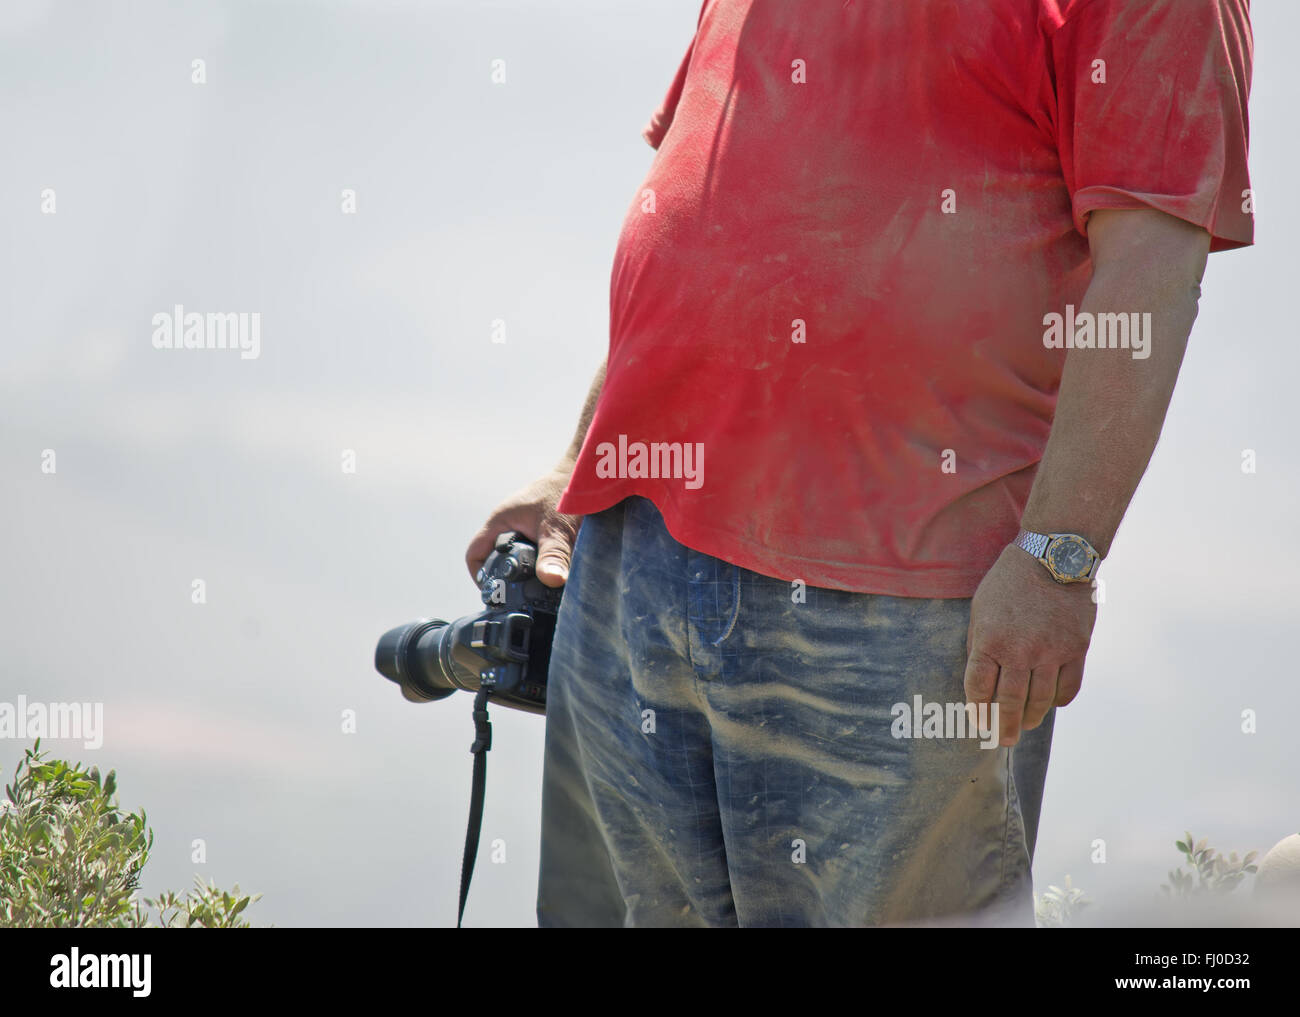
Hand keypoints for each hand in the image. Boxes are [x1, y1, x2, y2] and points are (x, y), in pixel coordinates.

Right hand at [465, 466, 579, 587]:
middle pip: (496, 560)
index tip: (496, 593)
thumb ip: (554, 554)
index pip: (475, 554)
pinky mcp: (541, 533)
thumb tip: (552, 579)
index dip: (480, 577)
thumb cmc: (566, 492)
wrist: (587, 476)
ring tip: (542, 589)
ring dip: (529, 574)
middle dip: (508, 579)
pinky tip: (555, 576)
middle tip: (523, 596)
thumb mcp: (558, 528)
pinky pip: (535, 554)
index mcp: (501, 522)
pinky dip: (542, 566)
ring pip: (518, 559)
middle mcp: (509, 526)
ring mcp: (524, 529)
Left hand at [963, 544, 1096, 745]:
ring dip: (1031, 718)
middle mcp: (1020, 651)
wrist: (1054, 557)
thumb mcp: (980, 609)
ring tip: (1025, 726)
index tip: (979, 724)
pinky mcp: (1077, 649)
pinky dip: (1058, 700)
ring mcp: (1051, 652)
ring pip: (1040, 700)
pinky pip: (1068, 688)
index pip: (979, 689)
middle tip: (1003, 741)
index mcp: (989, 640)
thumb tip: (981, 678)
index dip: (978, 711)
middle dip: (1004, 727)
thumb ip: (979, 644)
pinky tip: (1050, 703)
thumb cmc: (1009, 582)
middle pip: (1009, 703)